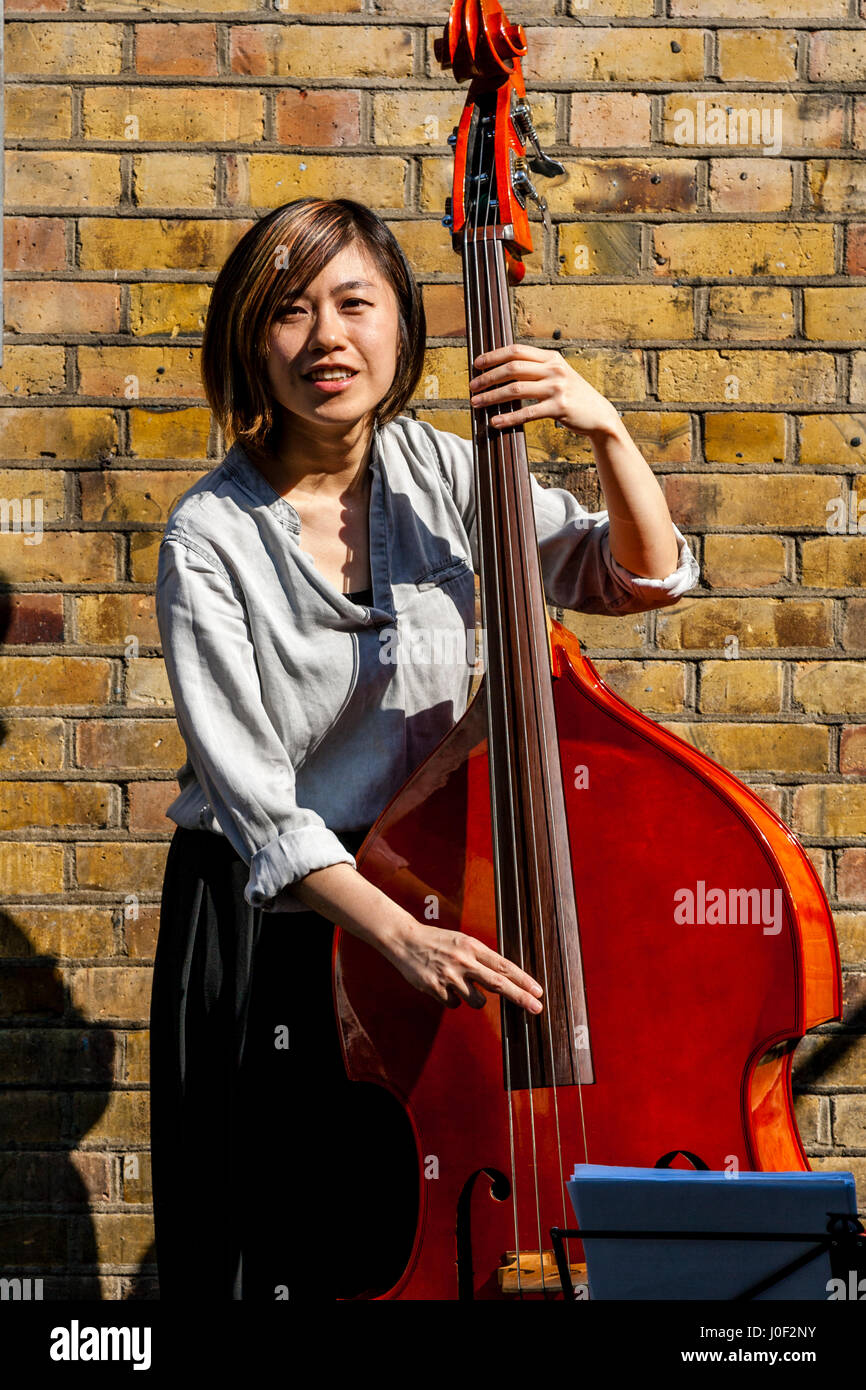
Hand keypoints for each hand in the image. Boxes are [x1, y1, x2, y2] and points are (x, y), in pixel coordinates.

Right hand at [383, 919, 543, 1014]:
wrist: (404, 940)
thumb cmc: (437, 942)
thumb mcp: (462, 942)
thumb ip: (481, 959)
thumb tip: (504, 979)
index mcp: (472, 947)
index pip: (504, 965)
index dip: (523, 980)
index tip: (538, 991)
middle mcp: (463, 961)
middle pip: (498, 984)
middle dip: (520, 997)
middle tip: (537, 1008)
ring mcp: (449, 976)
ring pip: (476, 1001)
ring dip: (474, 998)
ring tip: (459, 983)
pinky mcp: (435, 989)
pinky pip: (454, 1004)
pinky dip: (451, 998)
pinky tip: (441, 985)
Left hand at [469, 343, 619, 436]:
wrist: (599, 415)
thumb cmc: (573, 396)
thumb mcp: (559, 375)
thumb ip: (537, 370)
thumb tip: (504, 371)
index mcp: (552, 358)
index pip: (517, 351)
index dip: (494, 356)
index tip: (477, 364)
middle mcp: (554, 369)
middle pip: (512, 368)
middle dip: (488, 377)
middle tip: (472, 386)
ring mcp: (557, 388)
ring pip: (516, 390)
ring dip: (492, 396)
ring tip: (476, 403)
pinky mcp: (559, 408)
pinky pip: (527, 413)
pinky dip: (508, 418)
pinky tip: (495, 422)